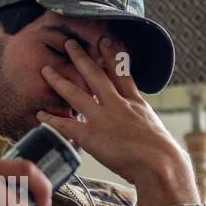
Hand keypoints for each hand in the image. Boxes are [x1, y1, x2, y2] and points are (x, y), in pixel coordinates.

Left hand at [38, 36, 200, 205]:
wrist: (160, 163)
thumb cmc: (164, 156)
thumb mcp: (157, 132)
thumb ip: (146, 127)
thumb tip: (147, 134)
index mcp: (136, 104)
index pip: (122, 74)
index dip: (112, 56)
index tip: (104, 42)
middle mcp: (118, 106)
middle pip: (96, 76)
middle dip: (82, 58)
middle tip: (69, 44)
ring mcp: (103, 118)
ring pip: (77, 94)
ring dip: (60, 81)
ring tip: (46, 71)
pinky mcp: (92, 136)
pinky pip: (67, 125)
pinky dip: (52, 120)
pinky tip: (40, 115)